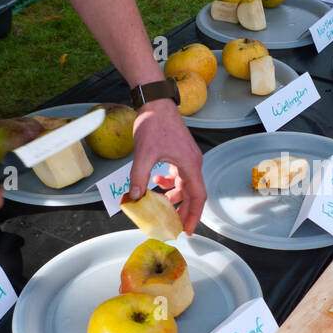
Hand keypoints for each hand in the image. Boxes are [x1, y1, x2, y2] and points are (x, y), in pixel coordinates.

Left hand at [129, 98, 204, 233]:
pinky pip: (180, 175)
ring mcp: (188, 158)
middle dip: (183, 211)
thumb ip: (139, 177)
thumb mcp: (144, 153)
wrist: (155, 102)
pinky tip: (157, 183)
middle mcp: (193, 163)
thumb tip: (134, 198)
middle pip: (193, 194)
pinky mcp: (180, 153)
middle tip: (174, 226)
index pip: (197, 197)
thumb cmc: (154, 124)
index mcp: (189, 165)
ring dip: (175, 197)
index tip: (187, 230)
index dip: (193, 215)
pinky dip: (170, 183)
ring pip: (185, 185)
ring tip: (161, 206)